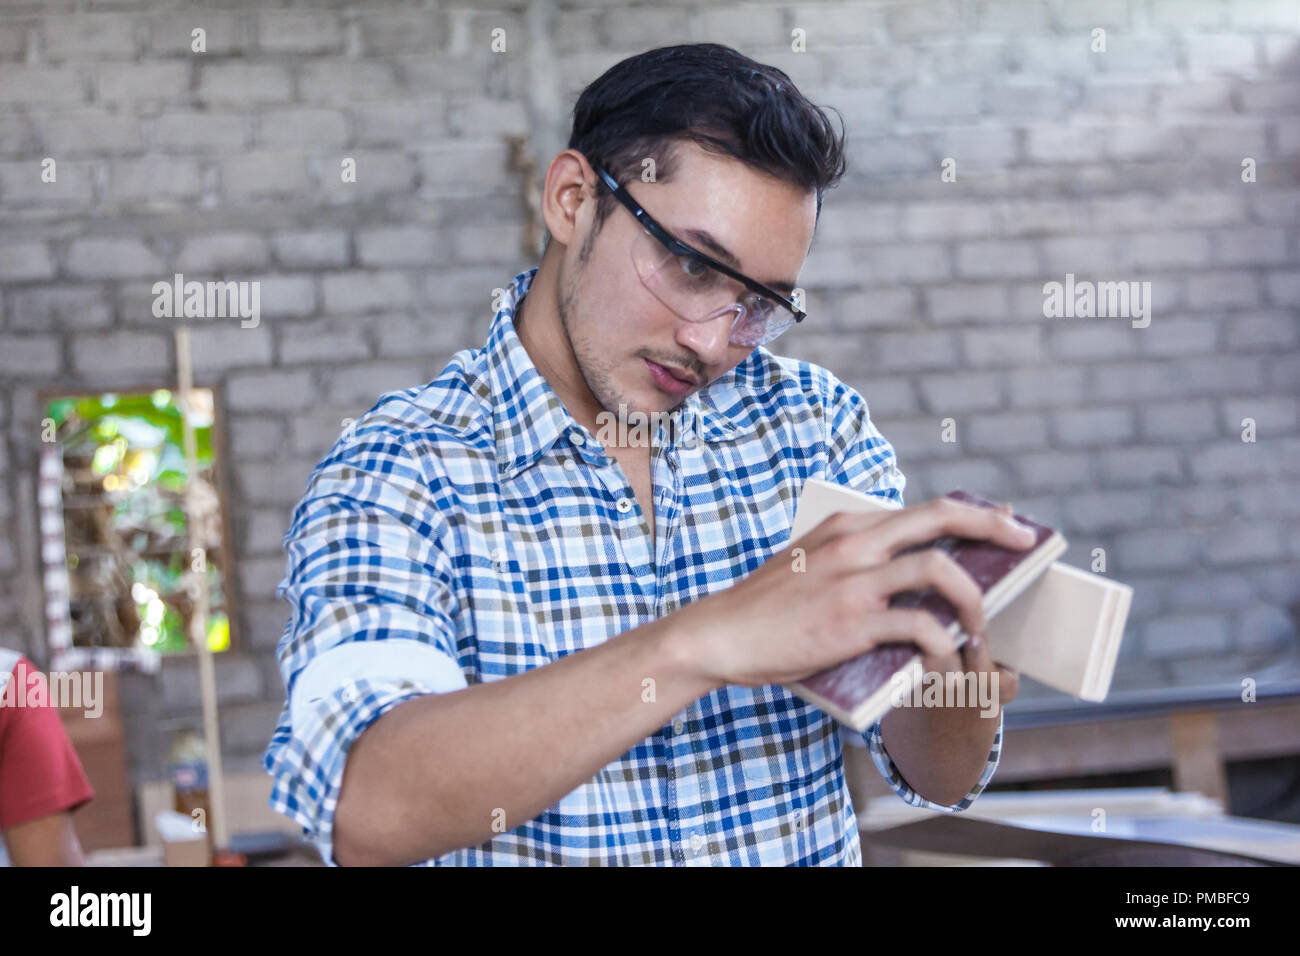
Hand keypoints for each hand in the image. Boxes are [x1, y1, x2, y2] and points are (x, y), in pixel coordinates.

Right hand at [690, 495, 1037, 688]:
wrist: (721, 634)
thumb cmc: (766, 607)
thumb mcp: (809, 563)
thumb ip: (852, 558)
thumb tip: (901, 571)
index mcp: (847, 524)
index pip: (922, 509)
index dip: (970, 513)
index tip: (1002, 524)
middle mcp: (855, 541)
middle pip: (940, 516)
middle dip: (992, 526)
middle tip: (1025, 544)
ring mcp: (854, 579)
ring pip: (939, 570)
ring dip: (974, 599)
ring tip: (979, 628)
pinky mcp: (852, 621)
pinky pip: (920, 627)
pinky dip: (944, 647)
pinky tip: (945, 663)